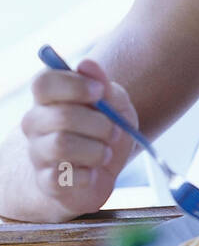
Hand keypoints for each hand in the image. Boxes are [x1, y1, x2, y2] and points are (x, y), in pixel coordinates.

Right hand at [21, 57, 138, 215]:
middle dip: (99, 124)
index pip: (44, 83)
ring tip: (105, 153)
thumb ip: (103, 85)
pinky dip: (88, 174)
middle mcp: (36, 123)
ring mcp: (38, 152)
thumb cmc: (104, 131)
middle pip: (61, 116)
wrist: (102, 171)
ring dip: (96, 150)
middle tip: (114, 130)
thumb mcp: (115, 104)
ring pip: (62, 145)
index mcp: (49, 99)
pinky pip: (64, 176)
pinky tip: (93, 173)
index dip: (74, 85)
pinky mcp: (46, 181)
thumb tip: (86, 65)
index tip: (100, 92)